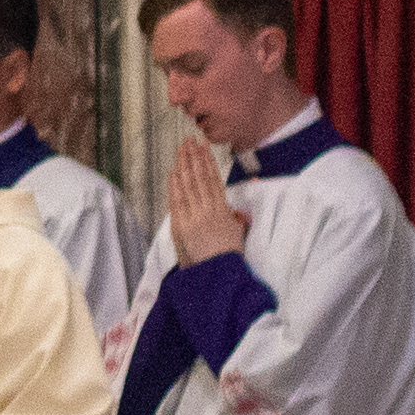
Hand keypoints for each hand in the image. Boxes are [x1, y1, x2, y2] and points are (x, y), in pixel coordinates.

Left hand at [165, 142, 245, 264]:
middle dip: (194, 157)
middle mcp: (208, 210)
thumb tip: (241, 210)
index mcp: (223, 210)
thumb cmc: (227, 256)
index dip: (208, 162)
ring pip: (188, 185)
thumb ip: (237, 219)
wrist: (217, 274)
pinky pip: (177, 199)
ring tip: (181, 149)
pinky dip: (175, 184)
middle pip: (199, 177)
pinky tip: (174, 171)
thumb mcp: (237, 234)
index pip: (213, 180)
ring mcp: (193, 216)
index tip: (203, 148)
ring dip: (183, 165)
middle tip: (189, 140)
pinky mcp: (181, 224)